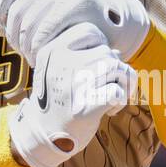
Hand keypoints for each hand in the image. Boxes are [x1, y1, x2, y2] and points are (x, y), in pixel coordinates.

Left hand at [0, 0, 150, 64]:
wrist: (112, 24)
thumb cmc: (73, 20)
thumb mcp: (41, 13)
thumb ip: (10, 18)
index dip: (0, 12)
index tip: (10, 31)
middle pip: (14, 12)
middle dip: (15, 38)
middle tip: (24, 52)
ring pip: (27, 25)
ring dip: (27, 47)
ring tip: (34, 56)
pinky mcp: (75, 4)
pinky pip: (44, 32)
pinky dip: (40, 49)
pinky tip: (44, 56)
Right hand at [8, 23, 133, 166]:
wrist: (42, 135)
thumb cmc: (58, 101)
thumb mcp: (63, 72)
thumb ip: (86, 57)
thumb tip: (117, 52)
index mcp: (53, 51)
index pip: (89, 31)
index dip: (101, 46)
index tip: (97, 69)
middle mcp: (62, 64)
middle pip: (108, 52)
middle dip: (116, 72)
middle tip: (107, 90)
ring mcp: (74, 84)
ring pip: (117, 68)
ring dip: (123, 85)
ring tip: (111, 100)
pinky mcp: (86, 106)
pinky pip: (117, 92)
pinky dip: (121, 101)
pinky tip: (109, 111)